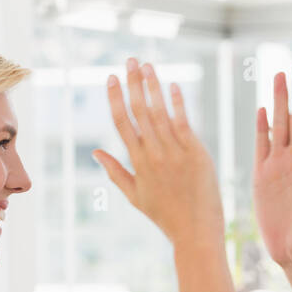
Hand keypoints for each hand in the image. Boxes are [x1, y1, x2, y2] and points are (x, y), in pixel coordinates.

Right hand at [93, 57, 222, 247]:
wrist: (195, 231)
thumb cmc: (164, 215)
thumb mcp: (135, 196)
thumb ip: (115, 172)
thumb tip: (95, 152)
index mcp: (138, 163)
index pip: (122, 123)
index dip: (115, 98)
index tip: (110, 78)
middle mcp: (154, 155)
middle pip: (140, 111)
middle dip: (133, 83)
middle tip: (129, 60)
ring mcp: (176, 153)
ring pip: (161, 113)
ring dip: (154, 86)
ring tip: (147, 65)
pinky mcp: (196, 153)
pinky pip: (184, 123)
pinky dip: (178, 103)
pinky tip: (173, 85)